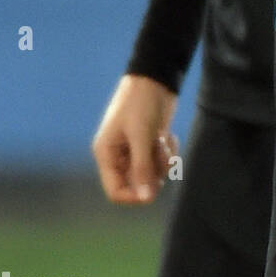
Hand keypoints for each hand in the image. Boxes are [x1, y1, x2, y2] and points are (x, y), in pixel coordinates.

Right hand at [91, 74, 177, 203]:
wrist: (156, 78)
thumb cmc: (142, 102)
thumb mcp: (142, 135)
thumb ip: (142, 167)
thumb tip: (146, 198)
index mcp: (107, 154)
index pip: (115, 192)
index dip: (134, 196)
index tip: (153, 188)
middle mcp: (118, 156)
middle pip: (137, 185)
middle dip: (153, 172)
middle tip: (160, 151)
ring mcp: (135, 151)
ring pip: (152, 175)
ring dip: (163, 161)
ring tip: (163, 139)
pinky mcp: (150, 145)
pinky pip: (161, 163)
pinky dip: (168, 153)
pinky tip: (168, 135)